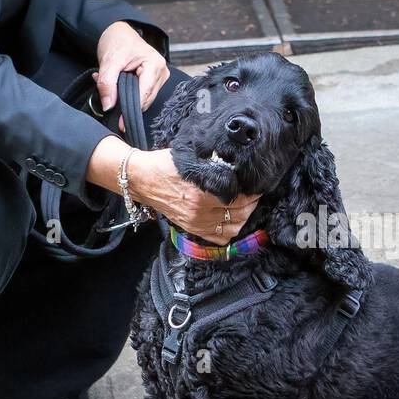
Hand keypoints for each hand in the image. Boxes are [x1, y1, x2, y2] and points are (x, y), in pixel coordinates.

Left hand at [92, 21, 168, 132]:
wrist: (119, 33)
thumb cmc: (118, 42)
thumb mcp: (109, 61)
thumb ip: (107, 84)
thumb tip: (108, 105)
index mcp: (154, 65)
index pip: (144, 94)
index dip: (131, 109)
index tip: (120, 122)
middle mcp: (161, 72)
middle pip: (145, 100)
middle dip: (126, 101)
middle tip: (107, 97)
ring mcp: (159, 77)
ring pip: (143, 99)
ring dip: (126, 97)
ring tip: (111, 85)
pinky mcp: (153, 81)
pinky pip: (141, 95)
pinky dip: (128, 94)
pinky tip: (117, 85)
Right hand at [126, 148, 259, 245]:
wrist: (143, 180)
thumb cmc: (166, 165)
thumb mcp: (191, 160)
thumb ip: (213, 166)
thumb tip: (235, 167)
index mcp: (202, 194)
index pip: (237, 198)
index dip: (251, 193)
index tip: (256, 186)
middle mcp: (200, 212)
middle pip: (239, 214)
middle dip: (251, 204)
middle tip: (254, 195)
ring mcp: (196, 223)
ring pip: (232, 229)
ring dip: (243, 218)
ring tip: (246, 207)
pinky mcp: (191, 228)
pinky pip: (219, 238)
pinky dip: (230, 231)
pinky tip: (232, 220)